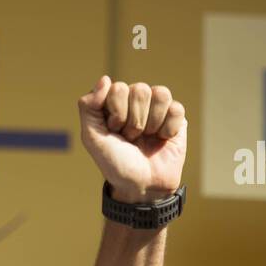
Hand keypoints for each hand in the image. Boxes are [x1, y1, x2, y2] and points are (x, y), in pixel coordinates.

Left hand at [78, 76, 186, 203]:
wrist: (142, 186)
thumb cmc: (115, 163)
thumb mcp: (92, 138)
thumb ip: (88, 107)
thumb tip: (105, 79)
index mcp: (114, 103)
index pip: (118, 88)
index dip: (117, 112)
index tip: (114, 131)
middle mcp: (135, 102)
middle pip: (140, 90)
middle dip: (134, 120)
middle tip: (131, 138)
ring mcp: (157, 108)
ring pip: (160, 94)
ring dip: (151, 123)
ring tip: (146, 138)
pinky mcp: (177, 118)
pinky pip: (176, 108)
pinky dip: (168, 129)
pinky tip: (162, 139)